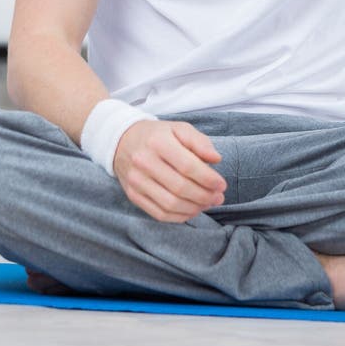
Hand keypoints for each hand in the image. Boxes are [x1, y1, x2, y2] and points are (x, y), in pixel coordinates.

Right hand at [113, 119, 227, 222]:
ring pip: (170, 204)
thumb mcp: (179, 129)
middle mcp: (144, 162)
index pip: (188, 166)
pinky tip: (192, 210)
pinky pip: (159, 214)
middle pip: (180, 187)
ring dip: (194, 208)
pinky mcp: (133, 196)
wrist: (123, 141)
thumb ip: (200, 142)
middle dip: (204, 196)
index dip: (208, 179)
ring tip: (208, 203)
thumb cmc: (158, 135)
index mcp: (158, 142)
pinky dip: (179, 216)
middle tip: (219, 197)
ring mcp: (137, 181)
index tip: (222, 184)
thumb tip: (216, 159)